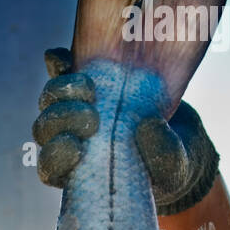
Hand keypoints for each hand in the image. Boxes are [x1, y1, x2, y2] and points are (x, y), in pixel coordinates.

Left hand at [32, 47, 219, 213]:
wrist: (184, 136)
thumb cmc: (175, 165)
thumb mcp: (176, 168)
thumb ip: (163, 156)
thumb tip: (145, 126)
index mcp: (84, 172)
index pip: (51, 169)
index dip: (54, 158)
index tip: (77, 148)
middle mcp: (75, 141)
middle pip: (45, 130)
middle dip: (60, 120)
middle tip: (91, 117)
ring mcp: (80, 110)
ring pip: (51, 101)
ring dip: (60, 91)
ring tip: (88, 87)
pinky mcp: (91, 83)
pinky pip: (64, 70)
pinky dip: (60, 62)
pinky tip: (65, 57)